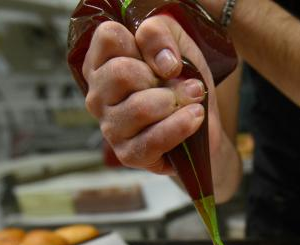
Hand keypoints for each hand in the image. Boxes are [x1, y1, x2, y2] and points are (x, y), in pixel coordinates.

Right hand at [81, 16, 225, 174]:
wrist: (201, 119)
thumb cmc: (181, 77)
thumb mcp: (176, 42)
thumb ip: (159, 34)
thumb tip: (163, 64)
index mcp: (101, 62)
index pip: (109, 37)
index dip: (143, 44)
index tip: (161, 58)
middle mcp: (98, 95)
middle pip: (121, 73)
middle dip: (160, 77)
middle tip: (178, 82)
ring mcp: (110, 127)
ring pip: (139, 108)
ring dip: (175, 101)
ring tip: (193, 99)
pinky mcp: (128, 154)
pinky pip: (152, 140)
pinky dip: (180, 126)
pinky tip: (195, 117)